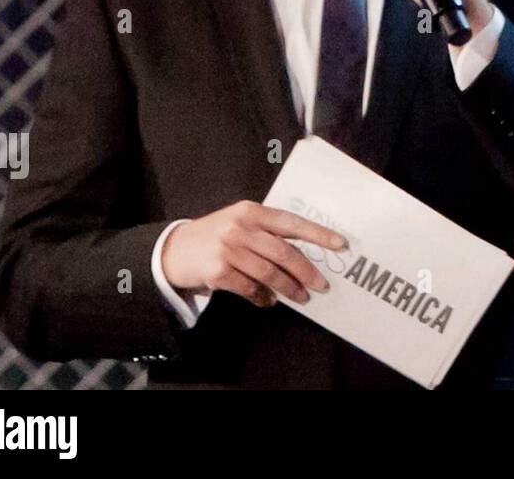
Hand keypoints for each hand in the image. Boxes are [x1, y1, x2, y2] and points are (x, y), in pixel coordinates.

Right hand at [160, 200, 347, 306]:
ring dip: (288, 288)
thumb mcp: (239, 221)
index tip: (340, 244)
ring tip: (301, 297)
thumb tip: (302, 253)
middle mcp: (241, 227)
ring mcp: (228, 249)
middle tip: (322, 285)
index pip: (292, 222)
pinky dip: (263, 297)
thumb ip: (267, 231)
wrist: (174, 249)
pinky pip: (250, 288)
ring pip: (269, 272)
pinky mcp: (218, 271)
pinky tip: (269, 301)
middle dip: (306, 270)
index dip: (318, 234)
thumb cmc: (216, 234)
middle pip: (284, 251)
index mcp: (252, 211)